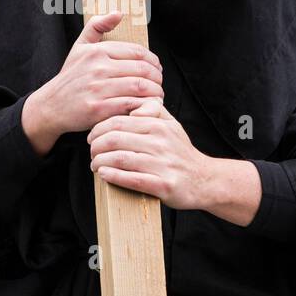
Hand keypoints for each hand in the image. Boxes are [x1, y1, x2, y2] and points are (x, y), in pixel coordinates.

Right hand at [21, 11, 162, 155]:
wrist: (51, 105)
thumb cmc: (70, 77)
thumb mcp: (79, 46)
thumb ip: (97, 26)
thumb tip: (119, 13)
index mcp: (97, 51)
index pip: (137, 52)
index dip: (153, 61)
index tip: (157, 69)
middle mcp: (98, 68)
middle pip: (142, 70)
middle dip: (157, 77)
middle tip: (159, 83)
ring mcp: (98, 89)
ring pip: (139, 87)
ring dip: (154, 92)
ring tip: (156, 95)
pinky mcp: (98, 109)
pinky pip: (130, 105)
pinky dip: (143, 106)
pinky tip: (145, 107)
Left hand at [87, 102, 261, 224]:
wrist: (205, 179)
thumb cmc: (180, 151)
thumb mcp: (170, 124)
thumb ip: (151, 109)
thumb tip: (132, 109)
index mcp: (158, 125)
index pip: (118, 122)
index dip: (98, 129)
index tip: (91, 137)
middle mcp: (161, 142)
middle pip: (115, 139)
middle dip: (96, 146)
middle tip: (91, 151)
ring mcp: (163, 165)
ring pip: (121, 159)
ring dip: (100, 162)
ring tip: (94, 164)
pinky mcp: (164, 185)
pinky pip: (132, 179)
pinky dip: (113, 176)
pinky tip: (103, 174)